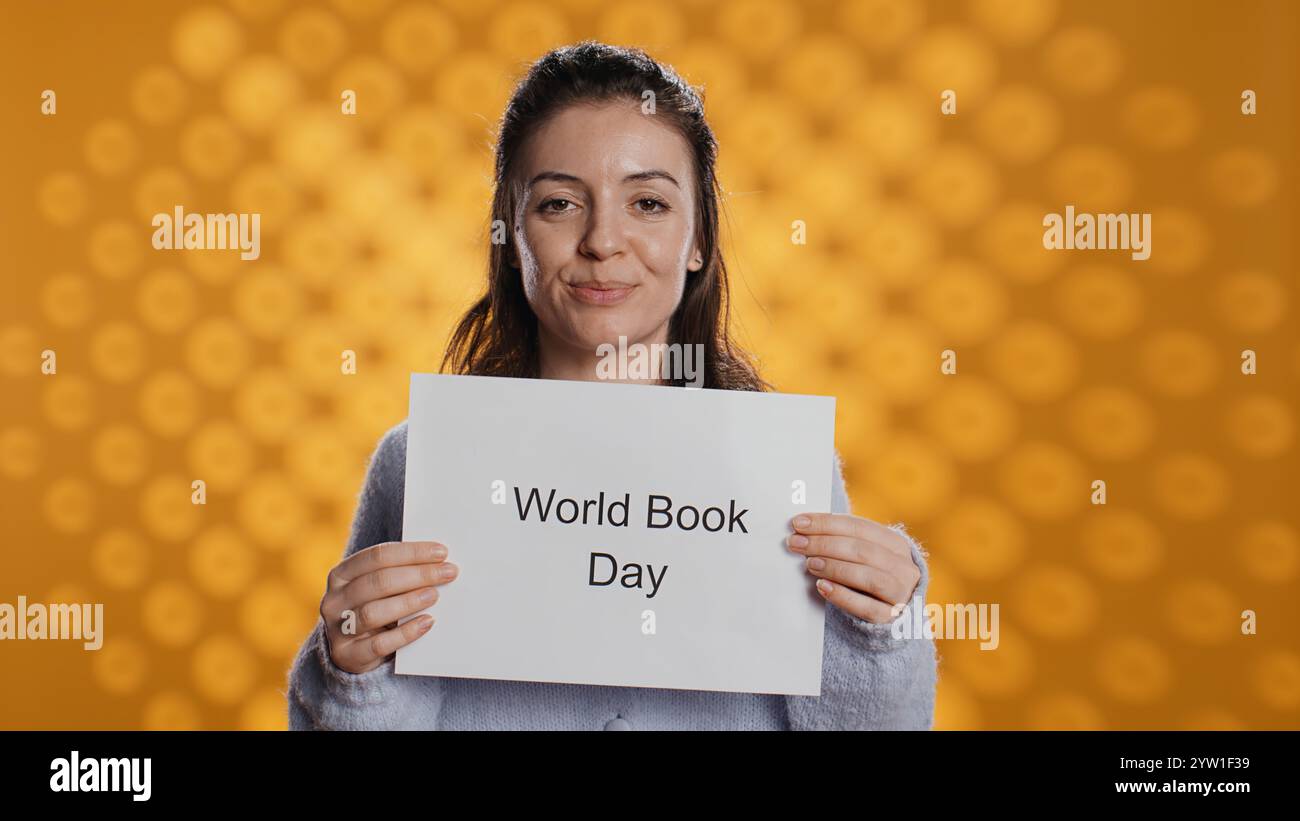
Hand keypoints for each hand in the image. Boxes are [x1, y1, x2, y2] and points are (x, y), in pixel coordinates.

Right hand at [318, 540, 458, 673]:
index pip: (378, 556)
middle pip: (378, 581)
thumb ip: (399, 574)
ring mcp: (338, 629)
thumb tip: (439, 562)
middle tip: (448, 573)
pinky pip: (379, 644)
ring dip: (409, 602)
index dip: (412, 552)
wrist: (354, 653)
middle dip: (418, 574)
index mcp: (341, 574)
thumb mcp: (379, 589)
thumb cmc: (376, 609)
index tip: (442, 553)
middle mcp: (335, 600)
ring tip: (435, 595)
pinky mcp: (348, 655)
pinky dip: (406, 633)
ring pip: (374, 612)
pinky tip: (427, 623)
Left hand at [787, 513, 919, 623]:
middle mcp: (903, 567)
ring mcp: (900, 593)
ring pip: (867, 577)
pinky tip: (823, 587)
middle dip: (824, 544)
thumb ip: (842, 541)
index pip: (858, 527)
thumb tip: (804, 530)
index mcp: (895, 543)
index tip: (799, 523)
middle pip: (861, 550)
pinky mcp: (891, 618)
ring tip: (809, 563)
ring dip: (834, 567)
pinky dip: (843, 596)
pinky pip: (867, 607)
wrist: (897, 612)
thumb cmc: (873, 575)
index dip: (827, 523)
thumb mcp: (866, 554)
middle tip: (797, 543)